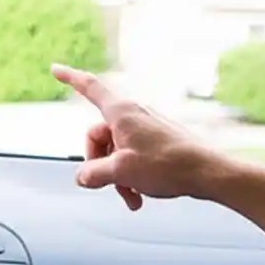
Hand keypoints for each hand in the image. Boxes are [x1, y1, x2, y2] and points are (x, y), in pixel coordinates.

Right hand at [52, 64, 228, 209]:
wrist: (208, 173)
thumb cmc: (169, 166)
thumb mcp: (121, 172)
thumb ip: (93, 174)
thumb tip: (81, 177)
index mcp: (121, 113)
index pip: (90, 88)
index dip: (70, 78)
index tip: (55, 69)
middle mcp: (133, 115)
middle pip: (98, 136)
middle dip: (99, 163)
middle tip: (110, 183)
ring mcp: (146, 128)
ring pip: (115, 150)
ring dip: (116, 175)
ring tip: (130, 195)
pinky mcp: (156, 141)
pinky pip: (131, 156)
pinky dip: (130, 175)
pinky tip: (138, 195)